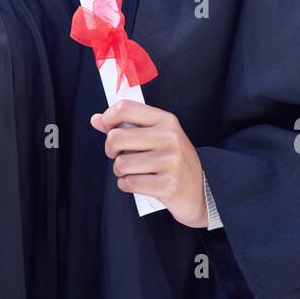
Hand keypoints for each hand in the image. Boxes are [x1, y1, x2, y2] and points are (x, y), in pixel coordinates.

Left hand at [90, 101, 206, 227]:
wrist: (203, 190)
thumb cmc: (174, 161)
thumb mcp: (158, 136)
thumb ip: (127, 125)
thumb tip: (96, 119)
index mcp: (166, 120)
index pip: (126, 107)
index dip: (108, 118)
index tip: (108, 128)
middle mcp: (170, 137)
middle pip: (116, 137)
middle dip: (111, 151)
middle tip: (120, 155)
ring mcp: (170, 161)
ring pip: (120, 164)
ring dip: (120, 172)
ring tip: (133, 172)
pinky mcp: (168, 185)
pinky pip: (128, 183)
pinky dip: (126, 185)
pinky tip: (138, 183)